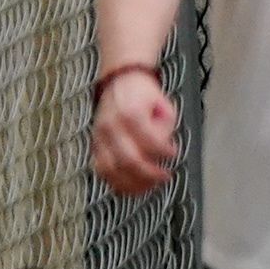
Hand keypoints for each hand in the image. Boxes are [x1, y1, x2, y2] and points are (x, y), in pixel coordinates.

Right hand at [89, 69, 179, 196]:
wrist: (120, 81)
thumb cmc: (145, 94)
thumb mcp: (163, 104)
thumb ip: (164, 128)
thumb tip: (163, 153)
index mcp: (130, 113)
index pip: (147, 139)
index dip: (163, 151)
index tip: (175, 155)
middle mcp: (111, 127)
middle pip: (128, 159)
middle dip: (149, 173)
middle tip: (165, 176)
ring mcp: (100, 137)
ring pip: (110, 169)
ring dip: (131, 183)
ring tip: (150, 187)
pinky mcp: (95, 145)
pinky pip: (101, 169)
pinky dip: (115, 182)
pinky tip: (132, 187)